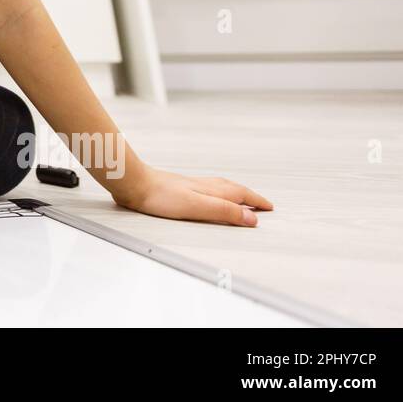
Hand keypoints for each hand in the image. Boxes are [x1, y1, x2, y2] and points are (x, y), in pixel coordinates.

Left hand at [111, 165, 272, 226]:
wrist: (133, 183)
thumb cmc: (160, 196)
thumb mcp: (197, 206)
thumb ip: (223, 211)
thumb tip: (251, 218)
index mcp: (210, 190)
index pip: (240, 195)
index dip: (255, 202)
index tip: (269, 208)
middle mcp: (202, 185)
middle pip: (232, 189)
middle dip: (249, 196)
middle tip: (261, 203)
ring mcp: (190, 185)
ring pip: (219, 187)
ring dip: (234, 192)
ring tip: (240, 197)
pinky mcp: (177, 187)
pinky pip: (206, 188)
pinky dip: (216, 192)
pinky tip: (207, 194)